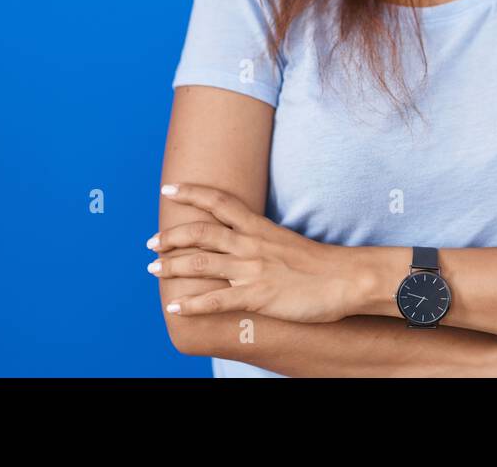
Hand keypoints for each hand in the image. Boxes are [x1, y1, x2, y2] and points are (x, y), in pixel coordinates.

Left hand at [149, 182, 355, 323]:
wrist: (346, 278)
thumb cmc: (320, 263)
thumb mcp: (286, 242)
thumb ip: (261, 241)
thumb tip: (241, 243)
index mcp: (259, 227)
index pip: (219, 202)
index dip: (191, 193)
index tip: (168, 188)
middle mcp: (250, 244)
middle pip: (200, 232)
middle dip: (171, 236)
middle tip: (150, 243)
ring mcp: (252, 270)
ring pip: (201, 263)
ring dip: (171, 266)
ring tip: (152, 269)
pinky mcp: (257, 296)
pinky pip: (216, 300)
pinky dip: (192, 303)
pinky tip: (174, 307)